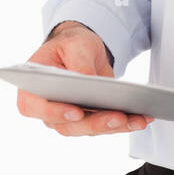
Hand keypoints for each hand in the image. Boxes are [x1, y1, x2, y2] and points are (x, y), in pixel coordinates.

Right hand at [16, 21, 154, 136]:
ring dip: (114, 127)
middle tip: (117, 117)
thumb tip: (88, 82)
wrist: (82, 50)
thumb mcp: (74, 45)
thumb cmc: (70, 45)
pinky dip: (123, 124)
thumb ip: (78, 63)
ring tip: (136, 119)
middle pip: (67, 125)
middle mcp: (47, 109)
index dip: (55, 112)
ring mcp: (67, 118)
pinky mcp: (87, 120)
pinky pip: (103, 126)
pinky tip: (140, 118)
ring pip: (89, 129)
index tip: (76, 112)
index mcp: (32, 89)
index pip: (36, 107)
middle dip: (95, 123)